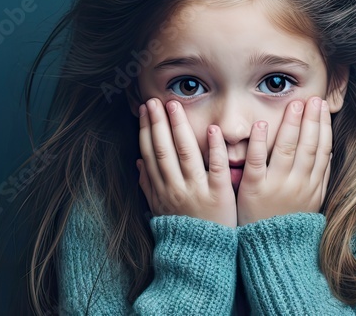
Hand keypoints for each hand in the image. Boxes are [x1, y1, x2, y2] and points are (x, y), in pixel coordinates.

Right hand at [136, 98, 237, 227]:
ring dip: (179, 128)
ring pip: (185, 154)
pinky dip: (212, 148)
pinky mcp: (217, 194)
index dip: (146, 130)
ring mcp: (196, 190)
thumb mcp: (160, 209)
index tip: (145, 110)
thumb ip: (148, 186)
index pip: (149, 154)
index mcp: (160, 189)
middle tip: (155, 101)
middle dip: (157, 123)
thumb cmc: (184, 229)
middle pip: (163, 150)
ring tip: (175, 106)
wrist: (201, 254)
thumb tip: (138, 163)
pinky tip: (210, 129)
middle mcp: (174, 187)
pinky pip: (215, 167)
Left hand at [237, 96, 332, 225]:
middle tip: (312, 98)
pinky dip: (260, 141)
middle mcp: (299, 183)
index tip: (323, 107)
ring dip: (292, 124)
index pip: (323, 149)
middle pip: (308, 145)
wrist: (271, 250)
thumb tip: (327, 153)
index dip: (323, 126)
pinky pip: (258, 161)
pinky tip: (261, 124)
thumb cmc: (288, 223)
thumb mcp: (312, 202)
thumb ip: (319, 178)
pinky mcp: (255, 189)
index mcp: (314, 185)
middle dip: (311, 119)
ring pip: (288, 149)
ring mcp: (278, 185)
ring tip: (294, 104)